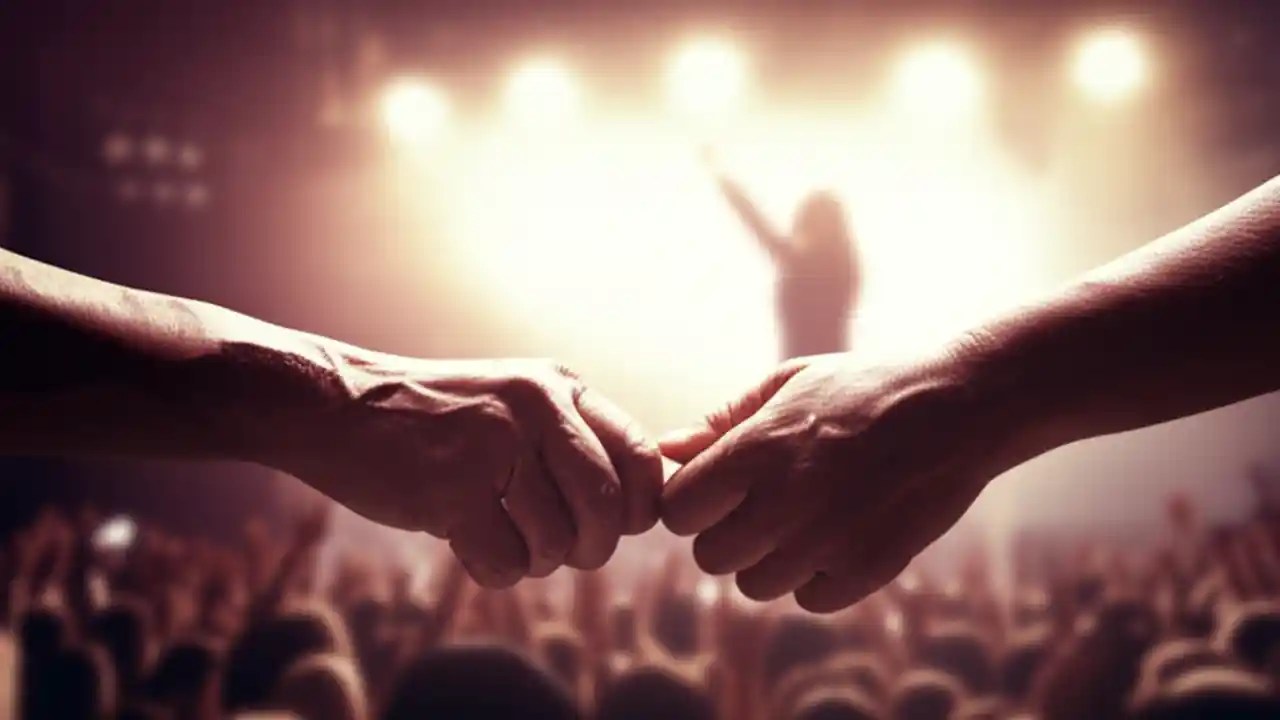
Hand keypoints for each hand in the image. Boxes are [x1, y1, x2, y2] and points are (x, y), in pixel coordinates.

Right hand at [229, 338, 661, 587]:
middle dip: (590, 548)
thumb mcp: (515, 401)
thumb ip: (575, 440)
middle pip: (606, 510)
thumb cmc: (436, 419)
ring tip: (497, 532)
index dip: (638, 509)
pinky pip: (508, 563)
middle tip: (558, 548)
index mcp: (560, 388)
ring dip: (532, 560)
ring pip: (556, 544)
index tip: (612, 525)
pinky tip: (464, 539)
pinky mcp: (453, 489)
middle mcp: (537, 408)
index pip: (641, 458)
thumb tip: (642, 509)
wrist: (338, 407)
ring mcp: (494, 446)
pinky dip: (492, 569)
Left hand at [660, 350, 1038, 612]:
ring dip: (768, 560)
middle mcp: (786, 499)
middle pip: (710, 556)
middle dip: (726, 534)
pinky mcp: (868, 569)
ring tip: (802, 520)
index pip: (678, 510)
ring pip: (754, 586)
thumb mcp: (788, 384)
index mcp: (757, 448)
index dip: (692, 502)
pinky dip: (817, 577)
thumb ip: (722, 421)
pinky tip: (837, 537)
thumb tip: (669, 449)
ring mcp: (828, 540)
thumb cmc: (864, 387)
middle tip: (762, 505)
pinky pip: (810, 599)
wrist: (959, 406)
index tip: (716, 490)